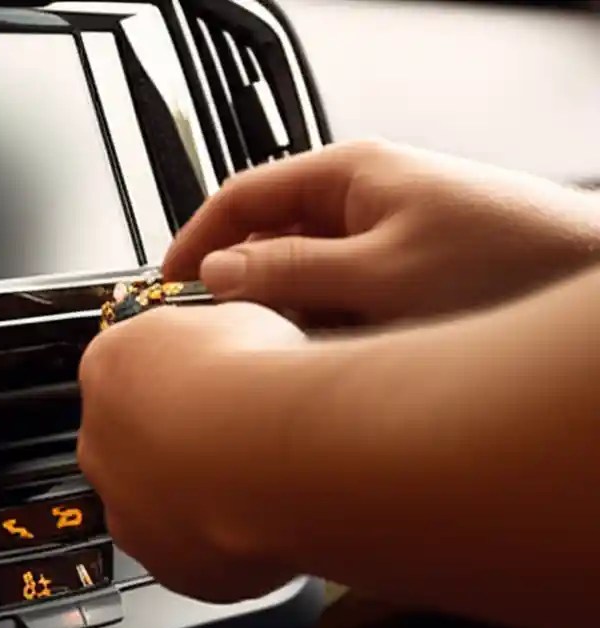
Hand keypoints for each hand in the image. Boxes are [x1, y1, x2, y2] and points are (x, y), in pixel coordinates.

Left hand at [77, 302, 304, 601]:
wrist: (276, 453)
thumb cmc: (257, 377)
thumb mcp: (233, 316)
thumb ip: (209, 335)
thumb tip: (226, 337)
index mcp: (108, 366)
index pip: (126, 371)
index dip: (174, 378)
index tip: (210, 382)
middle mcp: (100, 440)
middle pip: (132, 441)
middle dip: (177, 441)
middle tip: (235, 436)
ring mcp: (125, 508)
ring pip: (155, 503)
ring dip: (194, 495)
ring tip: (257, 483)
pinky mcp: (163, 565)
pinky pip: (189, 554)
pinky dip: (220, 544)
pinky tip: (262, 523)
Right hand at [165, 140, 599, 323]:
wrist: (589, 278)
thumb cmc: (509, 261)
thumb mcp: (379, 275)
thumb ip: (289, 273)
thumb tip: (217, 276)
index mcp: (347, 173)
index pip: (240, 197)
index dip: (195, 241)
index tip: (167, 284)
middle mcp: (362, 199)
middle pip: (269, 239)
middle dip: (244, 288)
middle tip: (223, 335)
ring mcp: (384, 235)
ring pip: (305, 276)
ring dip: (291, 314)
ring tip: (292, 352)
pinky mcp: (406, 271)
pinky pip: (342, 298)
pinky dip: (329, 327)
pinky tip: (336, 357)